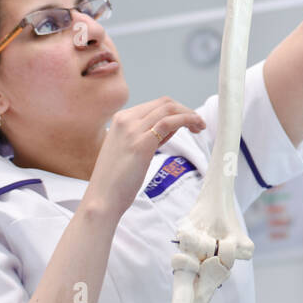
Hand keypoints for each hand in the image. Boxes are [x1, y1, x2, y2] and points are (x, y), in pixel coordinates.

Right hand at [83, 97, 206, 218]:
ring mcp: (132, 130)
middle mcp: (125, 120)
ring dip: (189, 114)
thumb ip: (148, 135)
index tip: (188, 121)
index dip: (176, 110)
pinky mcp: (141, 144)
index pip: (155, 105)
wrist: (102, 198)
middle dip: (185, 110)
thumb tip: (172, 126)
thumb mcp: (130, 149)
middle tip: (198, 124)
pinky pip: (168, 123)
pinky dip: (186, 120)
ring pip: (168, 109)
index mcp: (121, 119)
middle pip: (164, 103)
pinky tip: (195, 126)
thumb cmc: (116, 179)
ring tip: (200, 126)